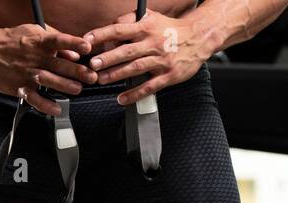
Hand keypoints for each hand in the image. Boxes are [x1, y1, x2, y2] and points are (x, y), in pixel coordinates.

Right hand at [0, 23, 94, 115]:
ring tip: (78, 89)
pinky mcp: (19, 87)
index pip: (58, 41)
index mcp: (38, 41)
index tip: (87, 48)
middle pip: (58, 64)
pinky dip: (45, 105)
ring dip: (65, 86)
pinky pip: (33, 98)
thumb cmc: (12, 40)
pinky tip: (56, 108)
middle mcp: (33, 57)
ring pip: (48, 81)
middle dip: (77, 71)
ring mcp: (26, 73)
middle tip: (91, 76)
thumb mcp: (33, 32)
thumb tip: (74, 54)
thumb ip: (55, 41)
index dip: (73, 44)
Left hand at [84, 11, 214, 104]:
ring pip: (136, 68)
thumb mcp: (152, 18)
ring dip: (117, 75)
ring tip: (102, 80)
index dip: (102, 35)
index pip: (119, 30)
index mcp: (146, 27)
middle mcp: (152, 43)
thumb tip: (110, 31)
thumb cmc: (171, 29)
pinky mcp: (168, 75)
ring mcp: (161, 60)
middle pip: (126, 51)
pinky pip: (149, 86)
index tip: (88, 41)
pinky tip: (122, 99)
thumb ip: (131, 21)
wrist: (198, 37)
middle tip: (93, 65)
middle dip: (108, 58)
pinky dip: (135, 94)